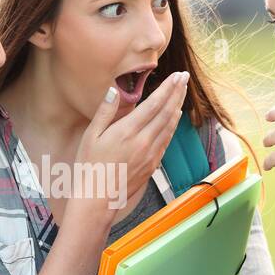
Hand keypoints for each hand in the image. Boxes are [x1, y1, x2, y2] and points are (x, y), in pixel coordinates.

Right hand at [71, 71, 188, 216]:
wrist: (98, 199)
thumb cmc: (90, 167)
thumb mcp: (91, 136)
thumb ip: (105, 111)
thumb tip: (113, 90)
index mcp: (127, 131)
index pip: (154, 104)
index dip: (168, 87)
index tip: (177, 75)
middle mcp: (143, 141)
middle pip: (167, 112)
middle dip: (177, 92)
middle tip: (184, 77)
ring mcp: (151, 154)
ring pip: (170, 126)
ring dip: (178, 106)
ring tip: (182, 92)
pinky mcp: (152, 164)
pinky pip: (166, 140)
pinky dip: (173, 126)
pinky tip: (174, 118)